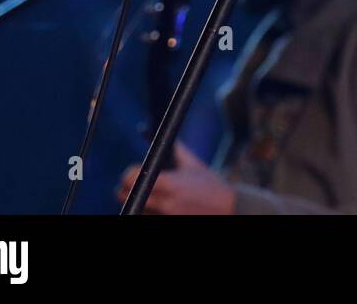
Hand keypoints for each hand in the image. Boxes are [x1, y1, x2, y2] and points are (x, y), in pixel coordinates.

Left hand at [116, 142, 236, 214]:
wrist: (229, 208)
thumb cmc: (212, 186)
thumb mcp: (194, 166)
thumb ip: (178, 150)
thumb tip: (166, 134)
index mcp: (171, 183)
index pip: (132, 178)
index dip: (129, 174)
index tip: (133, 172)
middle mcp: (166, 203)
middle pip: (127, 198)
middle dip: (127, 190)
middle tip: (134, 186)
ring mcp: (166, 217)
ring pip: (137, 210)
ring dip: (139, 203)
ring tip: (150, 197)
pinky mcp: (168, 224)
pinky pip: (149, 217)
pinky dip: (150, 212)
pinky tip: (159, 206)